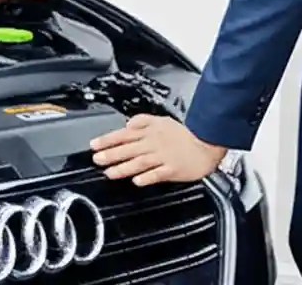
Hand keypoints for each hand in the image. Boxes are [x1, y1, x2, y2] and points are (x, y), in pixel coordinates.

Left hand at [90, 114, 226, 186]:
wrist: (207, 142)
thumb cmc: (185, 134)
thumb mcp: (161, 120)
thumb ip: (142, 120)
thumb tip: (127, 124)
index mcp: (150, 132)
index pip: (124, 135)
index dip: (108, 140)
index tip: (94, 145)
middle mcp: (153, 144)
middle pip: (128, 149)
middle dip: (111, 155)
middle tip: (96, 160)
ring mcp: (163, 157)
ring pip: (139, 162)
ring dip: (123, 168)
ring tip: (109, 173)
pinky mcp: (173, 169)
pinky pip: (158, 174)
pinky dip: (147, 177)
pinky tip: (137, 181)